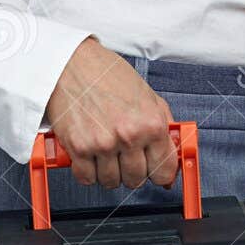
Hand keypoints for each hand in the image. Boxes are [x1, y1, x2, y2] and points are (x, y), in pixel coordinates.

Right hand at [44, 36, 179, 190]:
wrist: (71, 62)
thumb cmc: (107, 75)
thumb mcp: (147, 95)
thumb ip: (163, 125)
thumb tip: (173, 155)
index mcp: (151, 123)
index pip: (164, 171)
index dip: (159, 173)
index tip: (154, 170)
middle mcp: (128, 135)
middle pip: (137, 179)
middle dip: (132, 170)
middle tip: (125, 154)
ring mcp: (102, 143)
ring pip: (111, 181)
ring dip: (109, 171)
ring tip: (105, 151)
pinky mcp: (77, 148)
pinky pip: (86, 178)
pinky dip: (87, 171)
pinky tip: (89, 155)